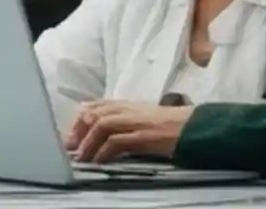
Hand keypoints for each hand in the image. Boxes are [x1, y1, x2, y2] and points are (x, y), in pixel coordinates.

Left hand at [65, 100, 191, 163]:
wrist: (194, 127)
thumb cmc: (168, 124)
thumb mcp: (141, 116)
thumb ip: (122, 118)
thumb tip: (98, 130)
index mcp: (126, 104)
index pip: (95, 106)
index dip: (79, 120)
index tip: (71, 136)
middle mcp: (128, 109)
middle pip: (93, 114)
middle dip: (78, 132)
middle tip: (71, 149)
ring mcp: (136, 121)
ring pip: (102, 126)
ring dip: (88, 143)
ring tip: (81, 158)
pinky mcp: (144, 136)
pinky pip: (117, 141)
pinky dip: (104, 152)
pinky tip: (99, 161)